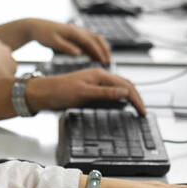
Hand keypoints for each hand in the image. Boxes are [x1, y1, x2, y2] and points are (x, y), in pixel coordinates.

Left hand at [24, 19, 111, 65]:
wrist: (36, 27)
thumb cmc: (43, 34)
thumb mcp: (53, 42)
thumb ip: (66, 48)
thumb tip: (78, 53)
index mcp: (73, 32)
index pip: (90, 42)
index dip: (98, 51)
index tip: (104, 61)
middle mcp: (77, 31)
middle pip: (96, 39)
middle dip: (104, 50)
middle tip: (108, 62)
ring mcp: (77, 32)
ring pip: (94, 39)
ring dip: (101, 48)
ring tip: (105, 60)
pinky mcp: (74, 36)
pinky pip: (87, 42)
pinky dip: (94, 49)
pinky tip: (95, 58)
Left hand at [26, 68, 146, 115]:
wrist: (43, 93)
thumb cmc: (60, 91)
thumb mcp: (84, 93)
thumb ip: (105, 93)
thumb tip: (125, 92)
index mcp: (100, 75)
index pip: (126, 86)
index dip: (136, 99)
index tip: (143, 112)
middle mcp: (100, 76)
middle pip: (125, 84)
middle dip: (136, 97)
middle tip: (143, 112)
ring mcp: (95, 81)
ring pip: (119, 86)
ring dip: (129, 96)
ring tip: (136, 107)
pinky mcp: (91, 88)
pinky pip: (110, 90)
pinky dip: (119, 97)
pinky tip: (120, 102)